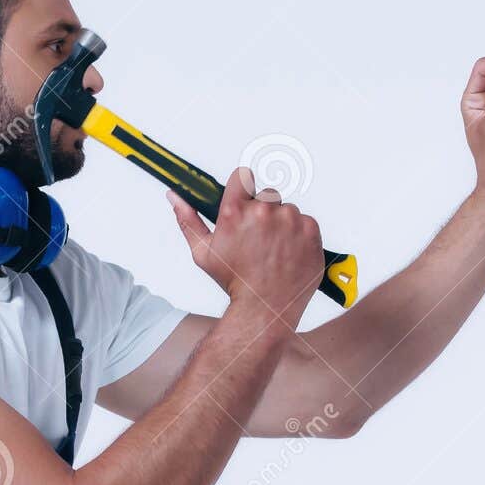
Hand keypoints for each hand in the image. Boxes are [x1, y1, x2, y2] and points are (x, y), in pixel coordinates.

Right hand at [169, 168, 321, 330]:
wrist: (265, 308)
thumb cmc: (235, 282)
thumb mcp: (203, 253)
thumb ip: (188, 220)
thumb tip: (174, 197)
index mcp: (235, 213)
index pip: (242, 176)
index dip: (244, 188)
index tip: (245, 201)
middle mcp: (263, 212)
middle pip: (266, 195)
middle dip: (263, 212)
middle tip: (259, 239)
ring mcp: (290, 220)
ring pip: (287, 210)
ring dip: (282, 224)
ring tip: (274, 250)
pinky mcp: (310, 231)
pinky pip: (305, 222)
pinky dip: (299, 235)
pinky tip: (289, 253)